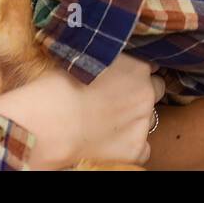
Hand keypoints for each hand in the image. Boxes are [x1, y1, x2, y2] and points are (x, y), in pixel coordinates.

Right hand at [0, 54, 164, 168]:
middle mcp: (146, 92)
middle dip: (139, 94)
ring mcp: (142, 123)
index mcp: (137, 65)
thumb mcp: (82, 55)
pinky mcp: (136, 149)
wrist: (48, 123)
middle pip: (155, 90)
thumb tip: (103, 53)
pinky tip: (111, 143)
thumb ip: (105, 55)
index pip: (149, 66)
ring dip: (133, 119)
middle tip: (115, 100)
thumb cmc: (56, 85)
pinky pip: (144, 149)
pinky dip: (131, 146)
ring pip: (148, 119)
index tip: (122, 78)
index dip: (134, 73)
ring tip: (107, 122)